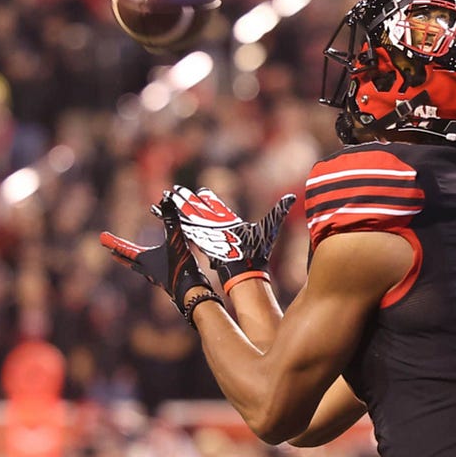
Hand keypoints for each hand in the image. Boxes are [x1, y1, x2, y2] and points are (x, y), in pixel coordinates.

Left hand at [99, 195, 216, 318]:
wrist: (192, 294)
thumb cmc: (181, 267)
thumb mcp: (176, 239)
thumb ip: (171, 219)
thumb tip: (166, 199)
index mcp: (145, 260)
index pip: (125, 249)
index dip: (114, 242)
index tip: (102, 237)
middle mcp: (148, 269)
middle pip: (128, 260)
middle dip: (119, 253)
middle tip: (109, 250)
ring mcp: (156, 276)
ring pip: (139, 267)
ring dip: (131, 261)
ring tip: (127, 259)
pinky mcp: (166, 281)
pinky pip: (151, 272)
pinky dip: (147, 267)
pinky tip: (153, 268)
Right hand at [169, 185, 295, 289]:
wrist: (247, 267)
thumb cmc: (258, 250)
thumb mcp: (269, 225)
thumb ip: (278, 210)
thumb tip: (292, 197)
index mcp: (230, 221)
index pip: (217, 207)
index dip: (209, 198)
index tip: (201, 191)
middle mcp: (216, 224)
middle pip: (199, 208)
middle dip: (188, 199)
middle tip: (176, 189)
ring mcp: (207, 231)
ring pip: (190, 214)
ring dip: (178, 204)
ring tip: (167, 195)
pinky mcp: (199, 238)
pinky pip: (185, 226)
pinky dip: (174, 218)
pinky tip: (163, 212)